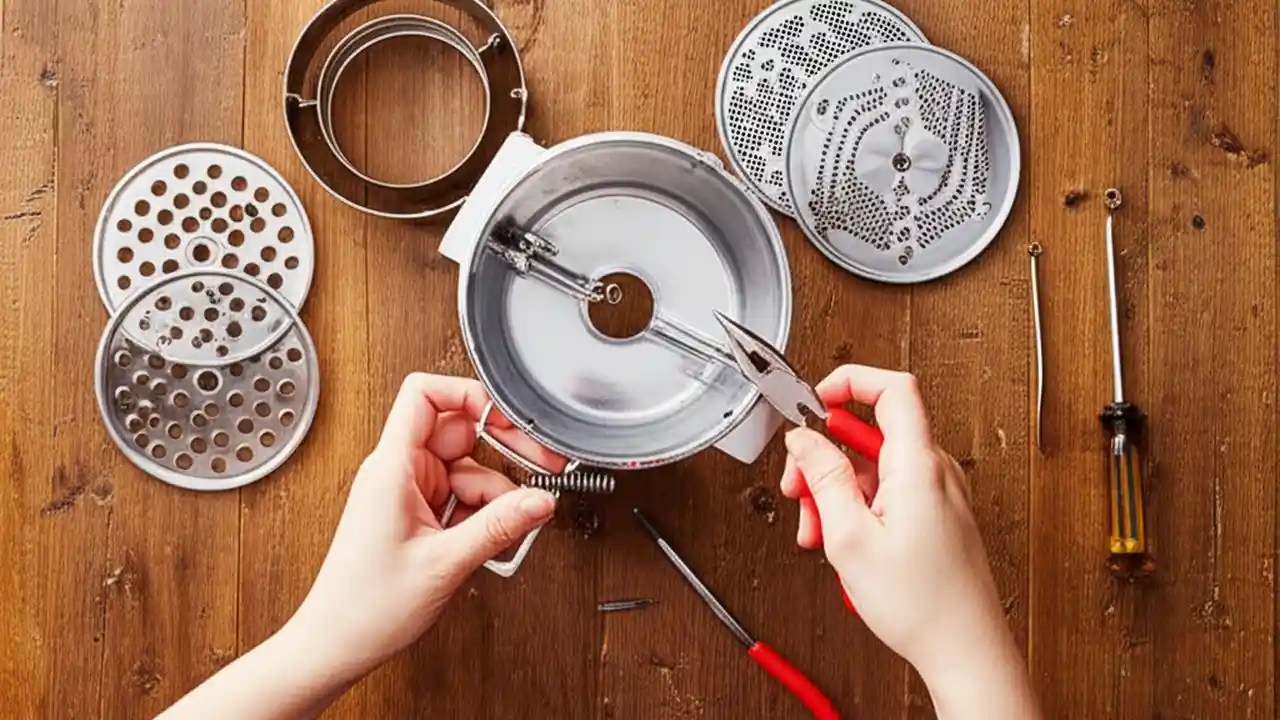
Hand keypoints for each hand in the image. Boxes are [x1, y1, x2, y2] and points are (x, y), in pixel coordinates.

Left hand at [288, 373, 564, 681]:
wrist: (336, 644)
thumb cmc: (364, 606)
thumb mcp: (444, 564)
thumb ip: (499, 527)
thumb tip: (540, 500)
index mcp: (392, 468)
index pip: (425, 395)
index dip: (469, 394)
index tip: (508, 416)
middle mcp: (400, 472)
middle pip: (461, 434)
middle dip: (504, 452)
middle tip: (541, 470)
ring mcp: (409, 493)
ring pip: (470, 471)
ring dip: (496, 497)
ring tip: (509, 532)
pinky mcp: (417, 515)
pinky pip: (462, 499)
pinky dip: (483, 516)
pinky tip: (490, 542)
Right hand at [780, 365, 1037, 718]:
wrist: (964, 649)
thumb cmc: (921, 605)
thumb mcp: (850, 537)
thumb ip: (824, 477)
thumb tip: (804, 438)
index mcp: (918, 466)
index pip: (892, 388)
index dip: (849, 382)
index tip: (814, 401)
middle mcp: (935, 471)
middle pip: (870, 432)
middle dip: (825, 455)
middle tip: (800, 487)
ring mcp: (938, 492)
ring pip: (874, 466)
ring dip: (837, 490)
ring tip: (819, 530)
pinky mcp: (936, 514)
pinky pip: (889, 490)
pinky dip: (858, 507)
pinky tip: (843, 541)